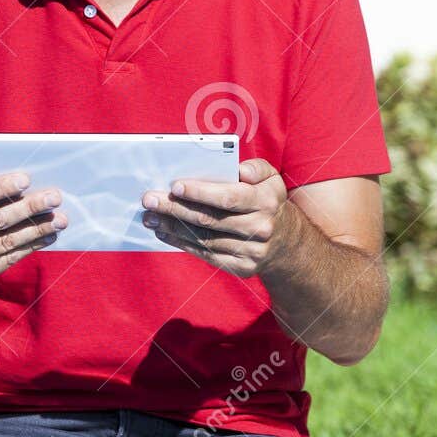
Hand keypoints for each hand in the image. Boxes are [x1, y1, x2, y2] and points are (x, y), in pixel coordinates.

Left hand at [141, 157, 293, 278]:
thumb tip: (240, 170)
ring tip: (150, 217)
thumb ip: (257, 168)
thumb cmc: (267, 201)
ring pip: (204, 239)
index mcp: (266, 202)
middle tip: (149, 200)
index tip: (174, 186)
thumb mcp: (271, 179)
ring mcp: (252, 252)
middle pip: (210, 219)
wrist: (287, 242)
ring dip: (172, 227)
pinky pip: (206, 255)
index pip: (229, 197)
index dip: (200, 192)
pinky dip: (181, 243)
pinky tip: (164, 233)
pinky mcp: (241, 268)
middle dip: (175, 208)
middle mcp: (260, 228)